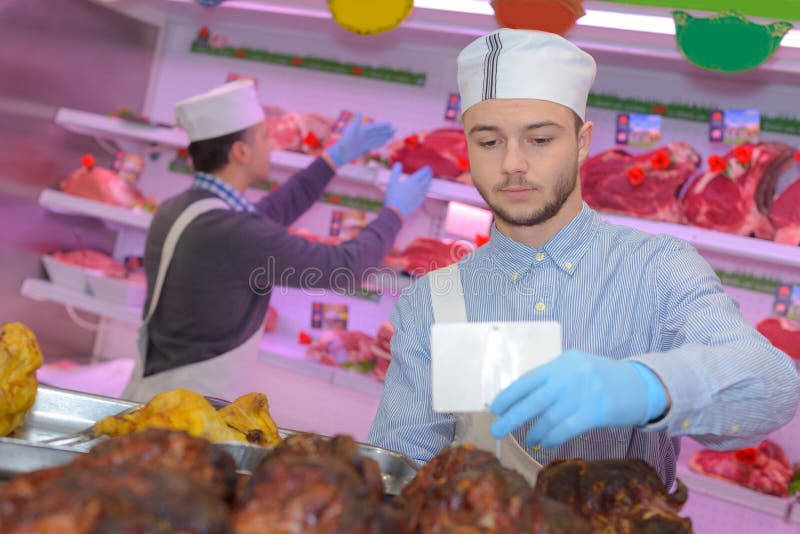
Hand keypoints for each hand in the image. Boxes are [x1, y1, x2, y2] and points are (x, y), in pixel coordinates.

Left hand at [326, 113, 394, 167]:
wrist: (342, 152)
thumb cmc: (345, 140)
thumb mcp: (351, 129)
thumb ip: (357, 122)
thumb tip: (360, 113)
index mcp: (362, 129)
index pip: (374, 127)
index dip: (382, 126)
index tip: (389, 124)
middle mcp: (364, 135)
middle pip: (377, 132)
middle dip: (386, 131)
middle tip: (395, 129)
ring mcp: (365, 141)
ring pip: (377, 138)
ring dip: (385, 136)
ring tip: (392, 135)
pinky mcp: (364, 147)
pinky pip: (374, 144)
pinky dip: (380, 143)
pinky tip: (385, 141)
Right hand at [384, 162, 432, 217]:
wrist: (396, 211)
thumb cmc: (393, 196)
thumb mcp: (392, 182)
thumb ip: (395, 171)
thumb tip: (398, 163)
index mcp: (413, 181)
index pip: (422, 173)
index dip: (426, 170)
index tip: (428, 167)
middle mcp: (418, 188)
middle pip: (427, 179)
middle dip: (429, 175)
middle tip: (430, 172)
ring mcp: (420, 195)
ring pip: (427, 187)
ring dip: (429, 182)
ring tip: (429, 180)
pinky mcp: (419, 202)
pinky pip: (425, 194)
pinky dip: (426, 190)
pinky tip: (425, 191)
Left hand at [490, 350, 667, 448]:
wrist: (639, 385)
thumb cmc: (602, 379)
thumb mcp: (576, 369)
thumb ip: (553, 380)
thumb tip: (522, 399)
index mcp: (561, 363)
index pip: (528, 379)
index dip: (509, 395)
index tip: (495, 408)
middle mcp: (569, 376)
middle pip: (533, 400)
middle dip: (512, 417)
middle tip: (496, 429)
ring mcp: (582, 394)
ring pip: (548, 418)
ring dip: (535, 432)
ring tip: (528, 439)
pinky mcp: (595, 412)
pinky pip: (565, 429)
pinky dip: (551, 437)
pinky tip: (544, 443)